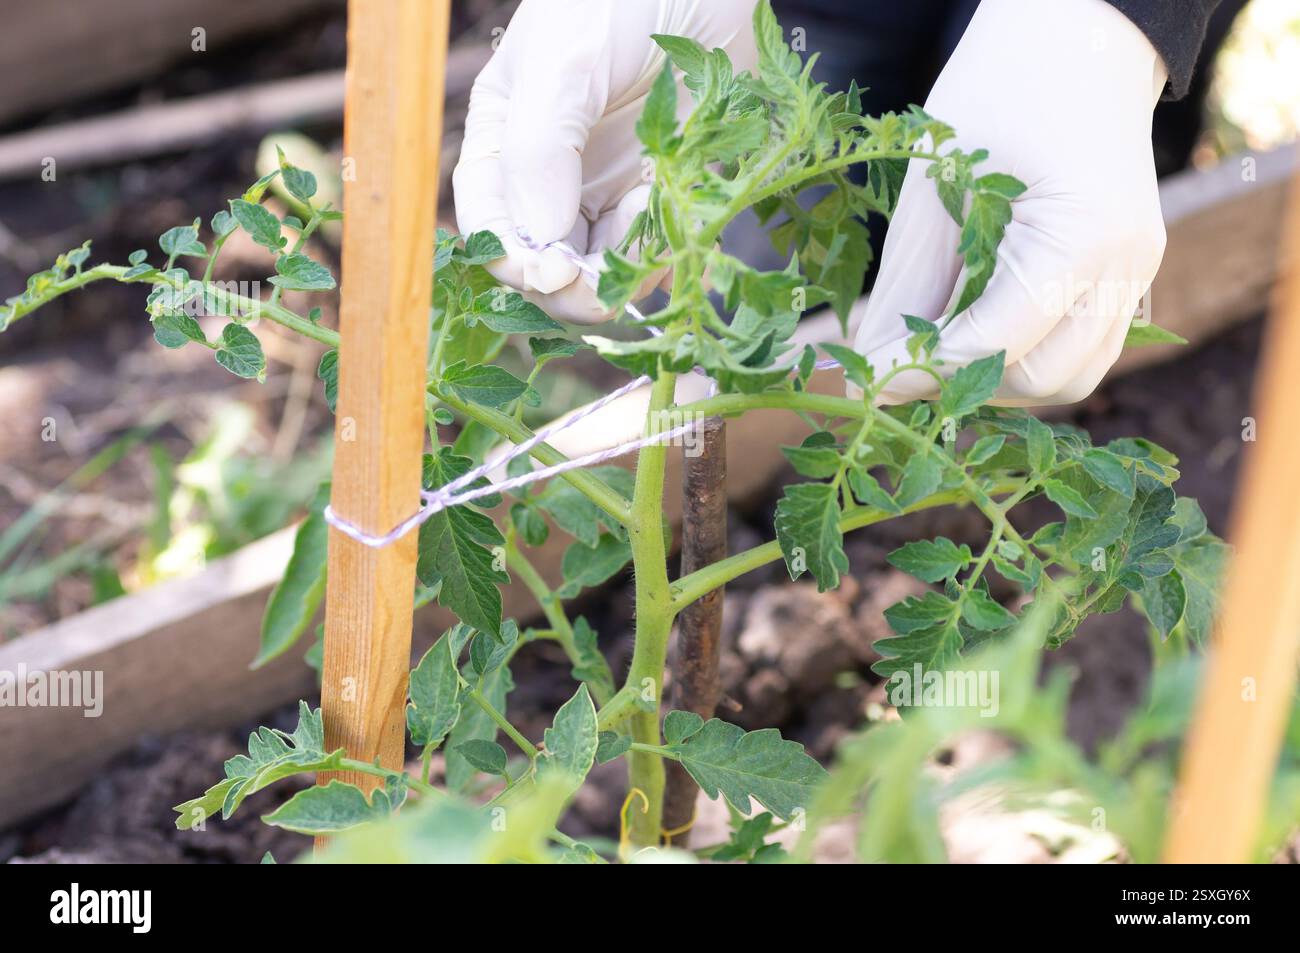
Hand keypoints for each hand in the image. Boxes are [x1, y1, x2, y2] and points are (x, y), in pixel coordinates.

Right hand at [454, 0, 755, 323]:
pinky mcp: (662, 194)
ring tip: (645, 237)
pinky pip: (652, 252)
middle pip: (542, 262)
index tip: (549, 273)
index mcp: (504, 141)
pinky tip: (674, 232)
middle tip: (601, 285)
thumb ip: (538, 154)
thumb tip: (539, 247)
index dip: (512, 261)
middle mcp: (549, 174)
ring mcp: (607, 187)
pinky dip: (661, 258)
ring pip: (597, 271)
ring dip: (619, 279)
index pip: (491, 226)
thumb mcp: (564, 64)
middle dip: (567, 285)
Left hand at [854, 0, 1168, 405]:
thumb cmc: (999, 91)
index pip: (996, 343)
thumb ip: (907, 291)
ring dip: (998, 378)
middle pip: (1044, 379)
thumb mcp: (934, 188)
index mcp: (1081, 236)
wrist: (1078, 37)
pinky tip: (976, 327)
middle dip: (964, 383)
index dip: (922, 371)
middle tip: (900, 363)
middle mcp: (1125, 265)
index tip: (863, 382)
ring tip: (938, 346)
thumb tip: (870, 375)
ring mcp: (1138, 272)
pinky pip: (1083, 348)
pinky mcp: (1130, 274)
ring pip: (1070, 377)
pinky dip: (1027, 355)